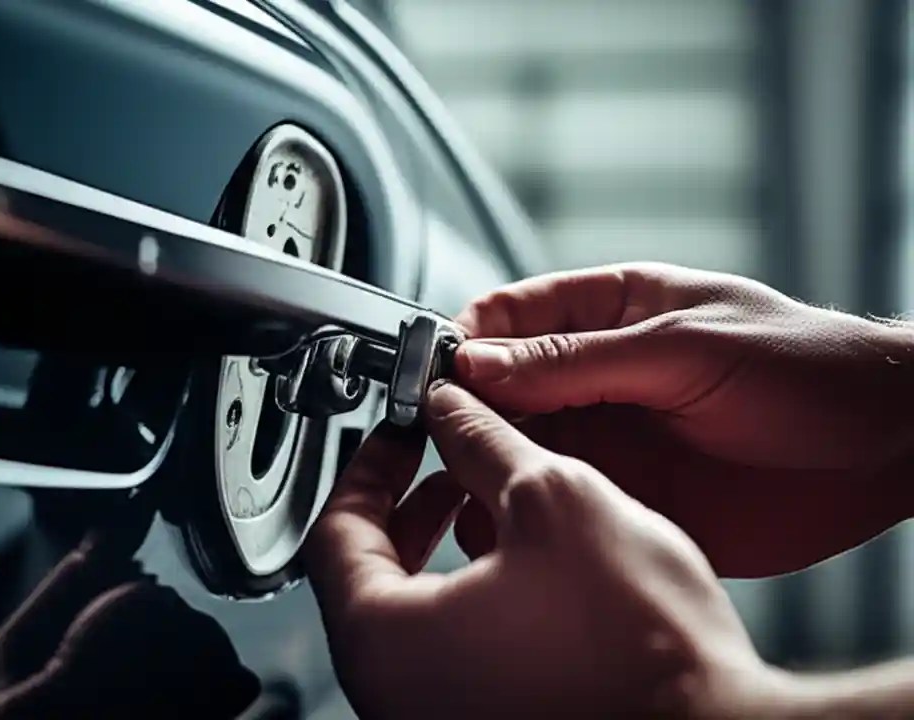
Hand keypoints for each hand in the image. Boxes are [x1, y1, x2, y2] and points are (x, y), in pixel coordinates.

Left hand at [306, 383, 774, 718]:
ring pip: (408, 613)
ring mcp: (433, 715)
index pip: (333, 532)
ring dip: (436, 547)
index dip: (370, 466)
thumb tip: (449, 409)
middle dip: (403, 505)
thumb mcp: (553, 500)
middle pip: (364, 574)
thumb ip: (481, 442)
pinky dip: (465, 597)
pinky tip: (516, 563)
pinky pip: (447, 651)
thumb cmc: (644, 651)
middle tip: (436, 461)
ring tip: (482, 499)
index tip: (399, 437)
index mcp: (384, 640)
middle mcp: (393, 693)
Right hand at [452, 263, 913, 576]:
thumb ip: (579, 359)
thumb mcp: (685, 348)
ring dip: (485, 467)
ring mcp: (609, 440)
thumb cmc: (806, 368)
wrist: (885, 449)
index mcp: (609, 315)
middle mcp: (597, 378)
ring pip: (518, 451)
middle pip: (499, 390)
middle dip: (463, 411)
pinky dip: (523, 515)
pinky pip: (557, 504)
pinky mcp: (625, 498)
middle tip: (439, 438)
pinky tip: (506, 524)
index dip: (466, 340)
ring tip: (466, 487)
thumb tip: (480, 361)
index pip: (508, 317)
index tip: (437, 373)